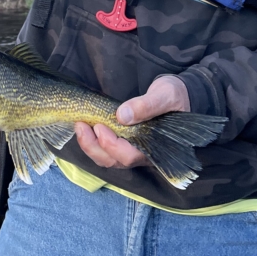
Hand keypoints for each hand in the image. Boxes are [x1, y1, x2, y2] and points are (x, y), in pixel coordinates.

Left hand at [74, 75, 189, 169]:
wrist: (177, 95)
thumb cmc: (174, 96)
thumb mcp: (164, 95)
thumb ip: (147, 105)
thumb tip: (122, 115)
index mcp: (153, 148)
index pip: (128, 155)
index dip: (111, 144)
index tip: (99, 126)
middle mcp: (141, 154)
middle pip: (113, 161)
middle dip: (93, 146)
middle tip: (81, 126)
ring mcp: (131, 150)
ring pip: (106, 158)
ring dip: (89, 145)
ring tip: (79, 126)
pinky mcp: (123, 142)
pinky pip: (105, 150)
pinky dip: (92, 142)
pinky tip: (85, 128)